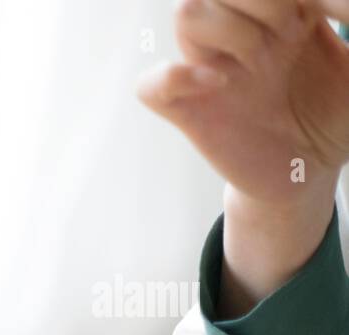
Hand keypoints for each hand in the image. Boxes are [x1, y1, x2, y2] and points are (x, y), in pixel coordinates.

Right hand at [139, 0, 348, 312]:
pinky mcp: (188, 111)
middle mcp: (241, 33)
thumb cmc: (335, 117)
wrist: (309, 173)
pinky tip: (217, 84)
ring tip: (257, 63)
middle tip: (290, 35)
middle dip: (262, 2)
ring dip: (226, 30)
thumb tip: (342, 7)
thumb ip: (348, 24)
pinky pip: (150, 85)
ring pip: (186, 13)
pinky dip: (175, 77)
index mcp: (284, 11)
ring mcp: (209, 70)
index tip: (318, 23)